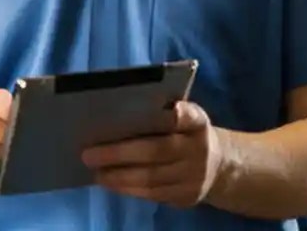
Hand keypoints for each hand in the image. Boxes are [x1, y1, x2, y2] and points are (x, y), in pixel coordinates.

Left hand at [81, 101, 223, 208]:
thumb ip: (161, 114)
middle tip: (88, 154)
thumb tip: (114, 114)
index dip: (180, 114)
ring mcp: (194, 176)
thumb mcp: (184, 118)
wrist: (218, 166)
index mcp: (198, 123)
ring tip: (95, 172)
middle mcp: (199, 149)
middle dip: (120, 154)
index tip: (169, 109)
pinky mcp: (187, 196)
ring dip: (119, 176)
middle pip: (158, 150)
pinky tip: (111, 183)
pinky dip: (129, 189)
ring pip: (152, 177)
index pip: (190, 117)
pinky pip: (153, 194)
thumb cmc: (185, 133)